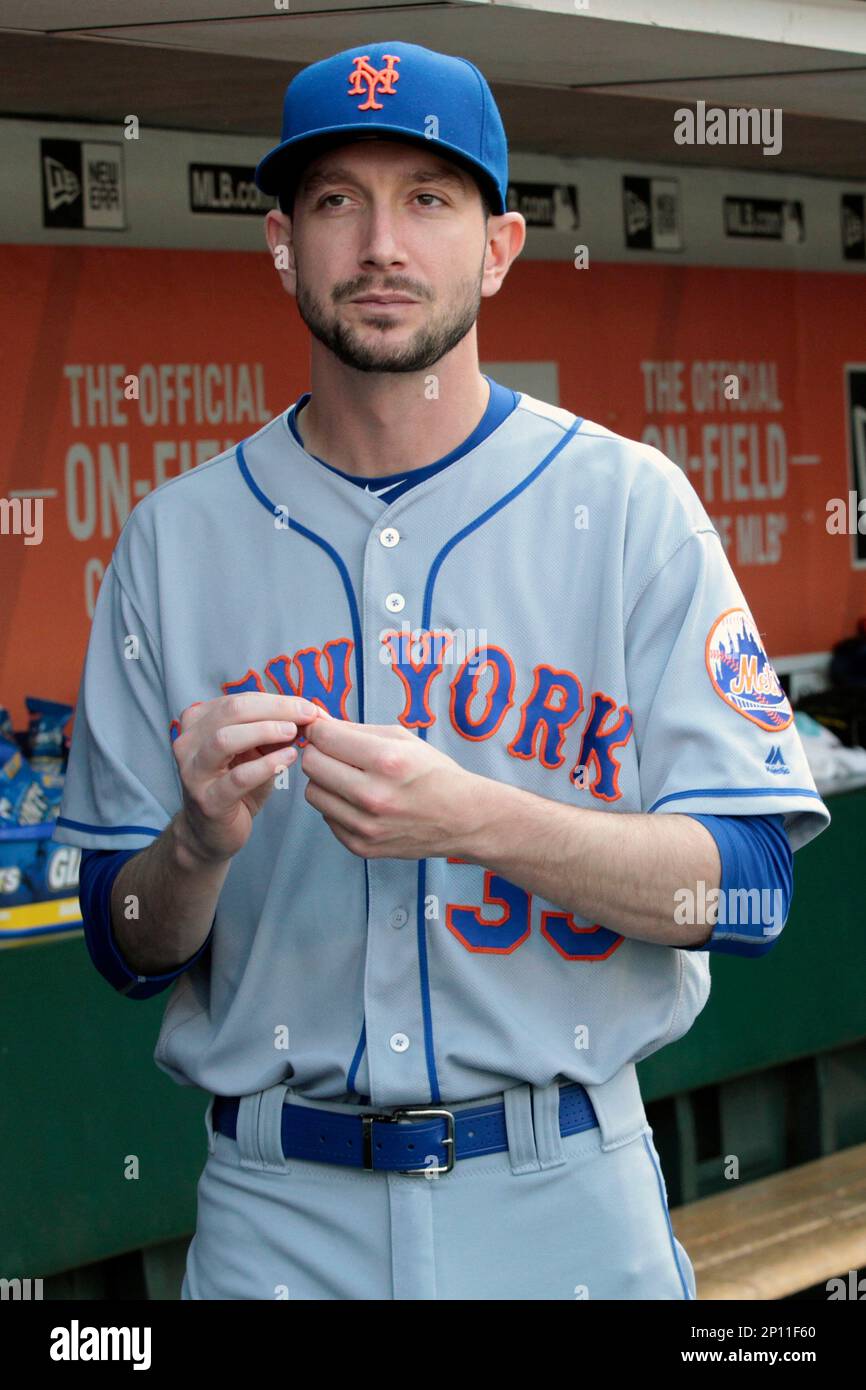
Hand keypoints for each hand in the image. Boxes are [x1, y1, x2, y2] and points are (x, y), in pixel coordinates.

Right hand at [171, 692, 323, 863]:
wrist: (211, 832)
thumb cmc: (235, 784)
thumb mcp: (255, 751)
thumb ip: (274, 729)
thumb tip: (309, 712)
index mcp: (198, 721)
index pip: (242, 699)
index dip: (280, 700)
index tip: (311, 708)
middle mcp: (188, 741)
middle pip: (233, 710)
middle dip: (276, 709)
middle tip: (309, 715)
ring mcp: (194, 771)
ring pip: (225, 739)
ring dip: (265, 731)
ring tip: (294, 733)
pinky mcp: (207, 800)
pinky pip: (238, 778)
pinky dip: (266, 765)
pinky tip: (289, 758)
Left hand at [300, 718, 477, 858]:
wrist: (463, 818)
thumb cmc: (434, 773)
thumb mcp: (402, 738)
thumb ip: (355, 729)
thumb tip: (316, 721)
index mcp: (386, 761)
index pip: (323, 738)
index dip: (319, 730)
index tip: (324, 731)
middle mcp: (374, 795)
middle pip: (312, 765)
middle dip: (319, 752)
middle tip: (335, 752)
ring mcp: (366, 826)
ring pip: (313, 793)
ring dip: (325, 781)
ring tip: (349, 778)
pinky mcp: (362, 846)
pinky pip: (327, 817)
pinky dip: (336, 805)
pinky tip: (358, 801)